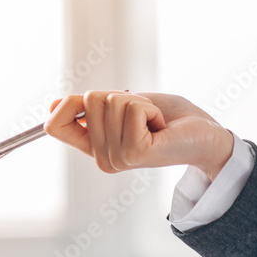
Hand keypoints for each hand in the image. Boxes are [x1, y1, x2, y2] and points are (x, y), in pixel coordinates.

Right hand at [44, 91, 233, 180]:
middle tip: (141, 114)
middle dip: (119, 97)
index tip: (92, 100)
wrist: (204, 136)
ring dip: (139, 102)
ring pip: (112, 102)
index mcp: (94, 149)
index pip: (54, 126)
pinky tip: (161, 127)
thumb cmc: (168, 120)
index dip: (68, 104)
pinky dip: (150, 108)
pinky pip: (133, 109)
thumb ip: (90, 108)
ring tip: (153, 121)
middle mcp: (102, 158)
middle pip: (88, 101)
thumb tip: (53, 105)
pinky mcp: (136, 152)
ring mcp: (118, 158)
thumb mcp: (121, 108)